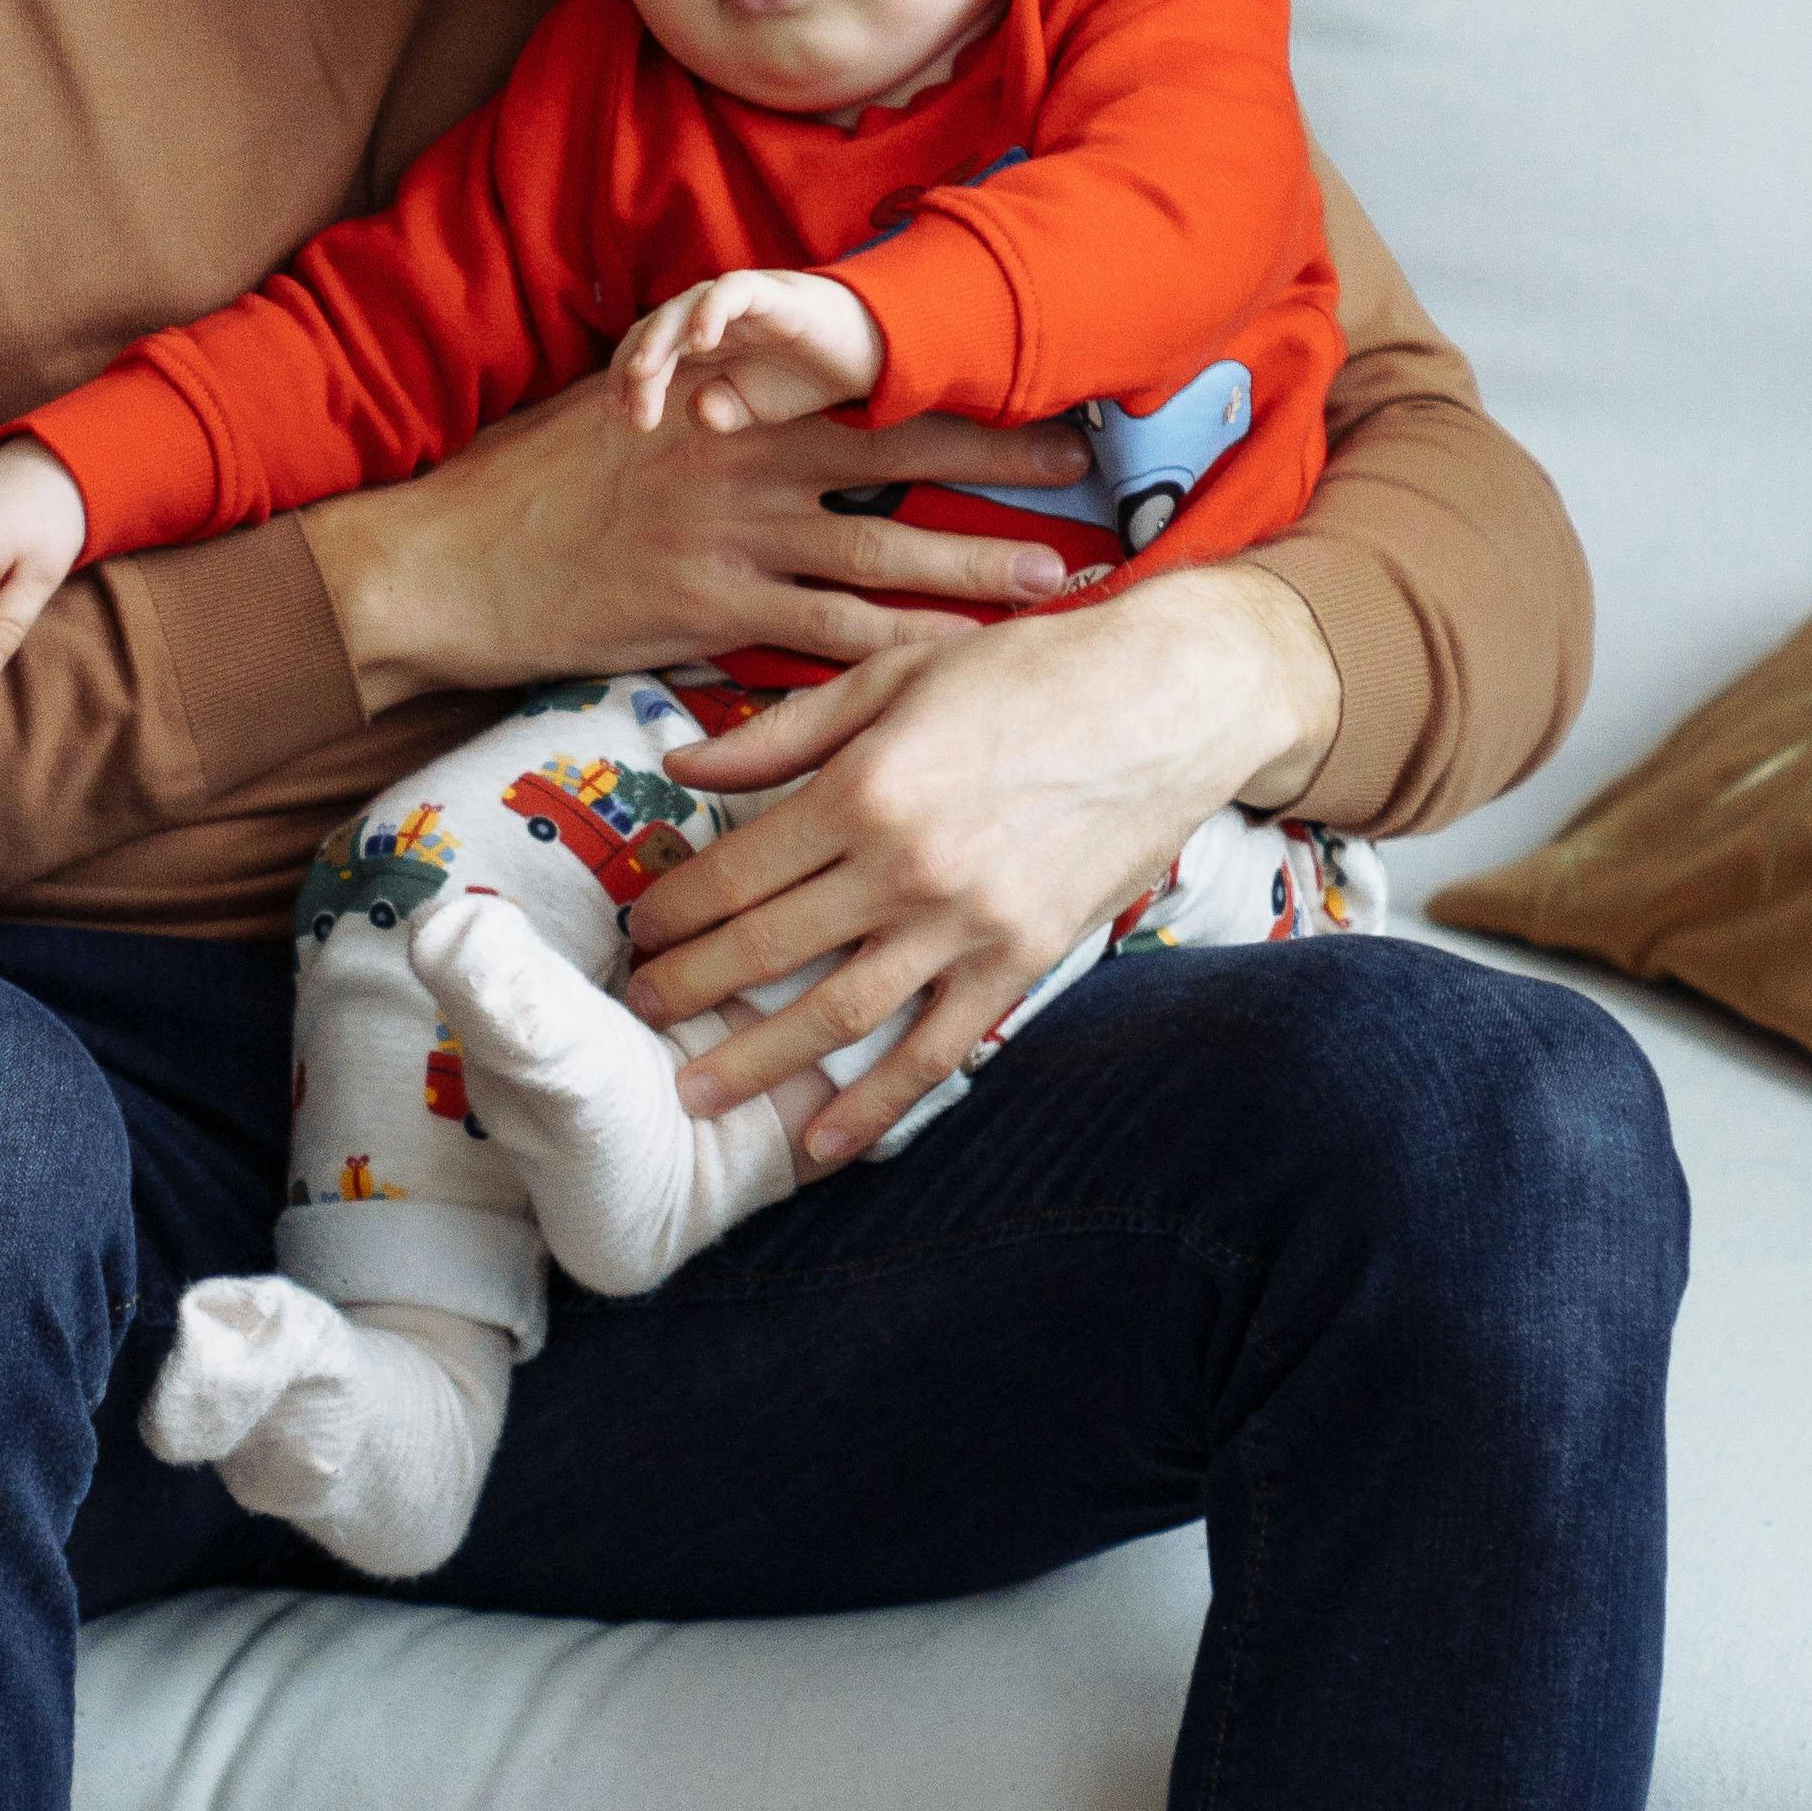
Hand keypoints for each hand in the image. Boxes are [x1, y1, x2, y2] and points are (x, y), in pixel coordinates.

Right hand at [302, 371, 1092, 710]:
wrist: (445, 561)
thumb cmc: (521, 483)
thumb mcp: (614, 407)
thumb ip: (696, 395)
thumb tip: (747, 382)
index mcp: (731, 399)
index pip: (865, 382)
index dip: (955, 383)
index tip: (1021, 381)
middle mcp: (745, 457)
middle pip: (902, 453)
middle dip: (1003, 463)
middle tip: (1094, 474)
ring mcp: (732, 537)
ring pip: (883, 547)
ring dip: (974, 563)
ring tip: (1057, 580)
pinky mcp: (709, 612)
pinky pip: (827, 635)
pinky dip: (898, 648)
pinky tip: (956, 665)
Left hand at [611, 266, 889, 437]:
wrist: (866, 356)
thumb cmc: (804, 374)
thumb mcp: (754, 407)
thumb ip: (720, 411)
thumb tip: (697, 408)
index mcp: (698, 342)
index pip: (647, 351)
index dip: (625, 379)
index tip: (618, 415)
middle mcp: (709, 316)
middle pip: (655, 332)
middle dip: (636, 372)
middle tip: (632, 416)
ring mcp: (737, 301)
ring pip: (682, 307)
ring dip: (658, 342)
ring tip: (643, 374)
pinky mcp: (771, 292)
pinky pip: (731, 291)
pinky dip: (710, 310)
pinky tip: (699, 341)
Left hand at [620, 560, 1343, 1159]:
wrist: (1171, 699)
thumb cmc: (1029, 670)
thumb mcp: (895, 673)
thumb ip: (782, 731)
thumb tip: (682, 766)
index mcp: (864, 786)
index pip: (737, 872)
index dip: (675, 912)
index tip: (640, 935)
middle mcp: (906, 865)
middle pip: (767, 950)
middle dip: (690, 990)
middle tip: (639, 1015)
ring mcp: (968, 924)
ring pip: (836, 1014)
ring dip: (756, 1062)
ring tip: (696, 1094)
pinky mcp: (1022, 961)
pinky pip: (935, 1049)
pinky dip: (875, 1103)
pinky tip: (822, 1141)